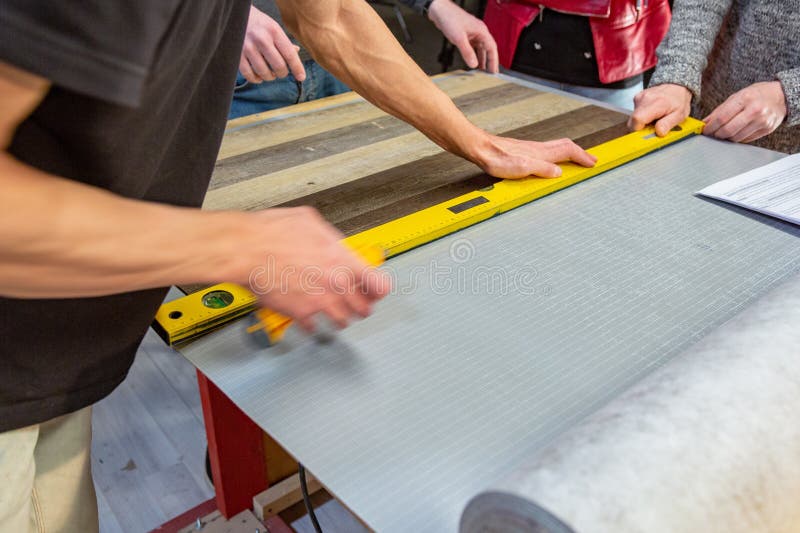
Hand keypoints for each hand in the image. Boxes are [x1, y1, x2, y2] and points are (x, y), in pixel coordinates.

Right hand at [233, 207, 390, 330]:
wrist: (247, 250)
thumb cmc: (272, 232)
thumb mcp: (310, 221)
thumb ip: (329, 236)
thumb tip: (331, 240)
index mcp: (343, 260)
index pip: (379, 285)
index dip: (379, 290)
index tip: (376, 291)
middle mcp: (336, 284)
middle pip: (364, 308)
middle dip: (361, 306)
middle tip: (358, 305)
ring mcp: (319, 301)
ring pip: (342, 321)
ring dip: (340, 318)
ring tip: (336, 314)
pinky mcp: (299, 313)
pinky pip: (312, 327)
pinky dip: (311, 325)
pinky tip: (308, 319)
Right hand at [239, 6, 305, 83]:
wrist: (234, 15)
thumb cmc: (258, 23)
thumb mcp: (273, 28)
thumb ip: (284, 42)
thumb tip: (296, 52)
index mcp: (274, 31)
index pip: (290, 54)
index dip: (297, 68)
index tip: (301, 77)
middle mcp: (261, 39)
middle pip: (279, 66)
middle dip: (282, 73)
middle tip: (281, 72)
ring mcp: (248, 47)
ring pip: (264, 73)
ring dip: (270, 77)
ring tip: (270, 74)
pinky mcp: (237, 55)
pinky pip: (249, 74)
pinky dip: (256, 79)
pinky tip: (258, 77)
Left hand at [427, 0, 498, 72]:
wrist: (439, 10)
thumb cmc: (450, 18)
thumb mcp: (459, 38)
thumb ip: (467, 52)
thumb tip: (474, 64)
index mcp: (481, 31)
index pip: (492, 48)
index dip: (494, 61)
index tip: (494, 72)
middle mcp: (479, 32)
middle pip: (488, 49)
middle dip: (489, 62)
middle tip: (489, 74)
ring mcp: (472, 33)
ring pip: (480, 49)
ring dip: (481, 60)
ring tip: (481, 71)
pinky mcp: (466, 35)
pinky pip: (473, 47)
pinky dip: (474, 55)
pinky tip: (472, 61)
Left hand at [472, 133, 597, 178]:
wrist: (479, 148)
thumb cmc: (495, 158)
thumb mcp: (520, 168)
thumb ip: (541, 169)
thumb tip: (559, 173)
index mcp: (540, 153)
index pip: (567, 151)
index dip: (582, 157)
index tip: (593, 163)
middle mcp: (537, 148)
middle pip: (564, 146)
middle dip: (580, 153)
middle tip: (591, 160)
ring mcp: (529, 149)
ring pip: (555, 147)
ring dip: (569, 153)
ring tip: (577, 159)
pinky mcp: (521, 151)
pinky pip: (546, 150)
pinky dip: (556, 154)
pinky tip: (551, 160)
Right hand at [628, 83, 691, 135]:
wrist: (676, 87)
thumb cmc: (679, 100)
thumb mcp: (679, 115)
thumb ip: (668, 124)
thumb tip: (659, 132)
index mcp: (656, 103)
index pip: (637, 119)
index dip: (639, 130)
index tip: (646, 132)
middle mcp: (645, 98)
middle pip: (633, 120)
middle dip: (641, 127)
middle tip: (653, 125)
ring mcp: (639, 97)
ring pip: (633, 117)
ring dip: (642, 121)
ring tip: (654, 117)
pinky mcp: (637, 98)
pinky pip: (635, 112)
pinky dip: (642, 115)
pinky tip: (651, 113)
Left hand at [702, 82, 786, 142]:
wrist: (781, 96)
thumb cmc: (757, 94)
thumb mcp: (738, 96)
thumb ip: (720, 110)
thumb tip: (705, 122)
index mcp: (745, 98)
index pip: (722, 117)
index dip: (710, 127)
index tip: (705, 130)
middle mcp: (755, 110)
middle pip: (728, 130)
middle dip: (716, 134)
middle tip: (712, 134)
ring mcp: (762, 121)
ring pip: (736, 138)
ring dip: (726, 138)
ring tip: (723, 133)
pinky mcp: (767, 129)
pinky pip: (746, 140)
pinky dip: (737, 138)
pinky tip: (735, 133)